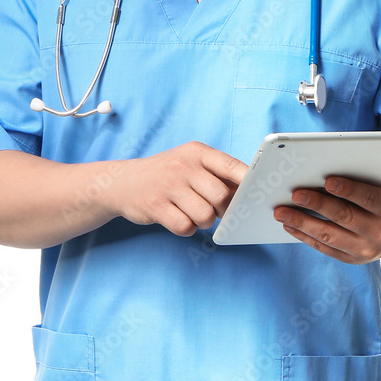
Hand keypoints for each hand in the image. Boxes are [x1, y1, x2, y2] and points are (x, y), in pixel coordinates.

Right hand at [111, 142, 247, 236]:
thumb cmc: (167, 175)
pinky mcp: (155, 206)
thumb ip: (217, 174)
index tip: (258, 194)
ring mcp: (168, 185)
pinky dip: (186, 228)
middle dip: (223, 210)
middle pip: (221, 197)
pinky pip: (185, 227)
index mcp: (196, 152)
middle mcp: (183, 165)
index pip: (231, 166)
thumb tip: (250, 193)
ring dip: (204, 221)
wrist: (123, 182)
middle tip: (215, 209)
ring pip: (205, 216)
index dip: (248, 181)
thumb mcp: (190, 164)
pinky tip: (178, 218)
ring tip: (192, 212)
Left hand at [272, 157, 380, 263]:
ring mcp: (365, 250)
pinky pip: (324, 247)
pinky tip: (289, 225)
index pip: (369, 198)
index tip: (327, 180)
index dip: (349, 190)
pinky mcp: (351, 259)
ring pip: (329, 235)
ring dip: (302, 223)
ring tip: (281, 212)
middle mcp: (380, 233)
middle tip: (295, 194)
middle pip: (344, 217)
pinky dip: (304, 236)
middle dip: (317, 204)